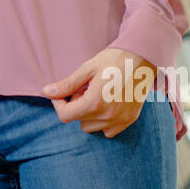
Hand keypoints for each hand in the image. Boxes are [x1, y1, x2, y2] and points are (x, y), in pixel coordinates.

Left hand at [39, 47, 156, 137]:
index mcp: (95, 103)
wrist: (143, 57)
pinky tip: (108, 103)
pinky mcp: (130, 120)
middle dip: (77, 106)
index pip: (65, 116)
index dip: (59, 103)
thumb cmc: (114, 59)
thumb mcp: (87, 69)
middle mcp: (108, 116)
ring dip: (90, 114)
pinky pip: (108, 131)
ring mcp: (121, 120)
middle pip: (78, 121)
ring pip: (92, 127)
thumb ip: (67, 84)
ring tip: (98, 94)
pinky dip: (104, 121)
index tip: (63, 92)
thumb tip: (46, 92)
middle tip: (86, 88)